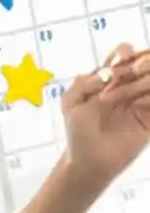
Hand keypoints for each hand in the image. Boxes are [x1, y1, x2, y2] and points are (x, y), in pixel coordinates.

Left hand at [61, 43, 149, 194]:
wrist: (89, 160)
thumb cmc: (78, 132)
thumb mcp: (71, 103)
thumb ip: (85, 82)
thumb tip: (108, 71)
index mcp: (111, 78)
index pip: (127, 53)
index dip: (125, 52)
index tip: (116, 64)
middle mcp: (130, 85)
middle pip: (147, 59)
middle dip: (139, 62)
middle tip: (121, 75)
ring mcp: (144, 99)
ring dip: (142, 79)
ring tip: (117, 96)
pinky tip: (138, 103)